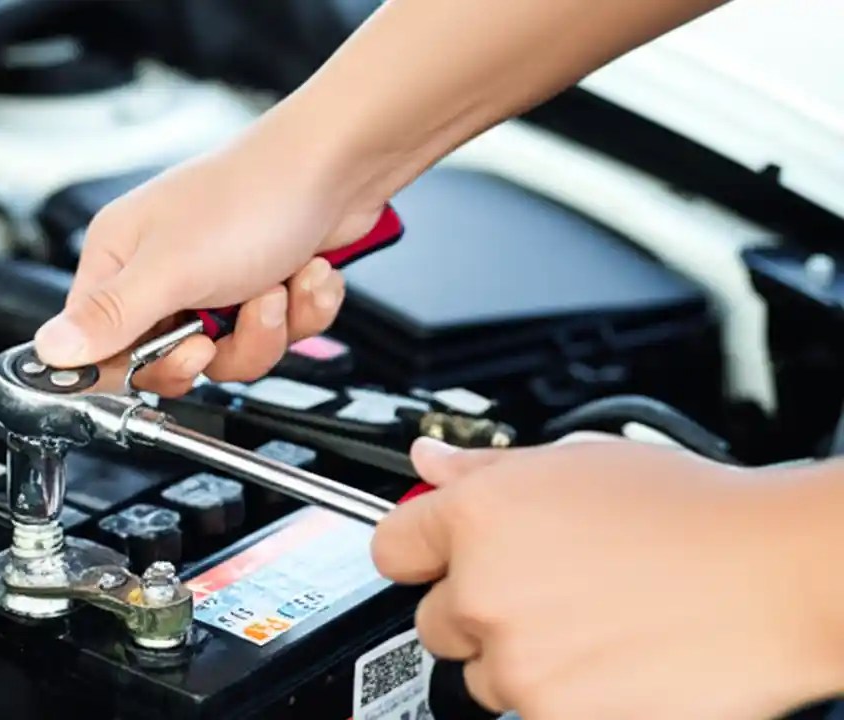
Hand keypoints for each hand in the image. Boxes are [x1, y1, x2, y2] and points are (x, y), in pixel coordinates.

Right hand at [32, 116, 388, 396]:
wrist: (340, 164)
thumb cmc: (254, 193)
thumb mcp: (171, 269)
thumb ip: (109, 318)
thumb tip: (48, 350)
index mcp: (122, 259)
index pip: (101, 344)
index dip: (138, 365)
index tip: (174, 357)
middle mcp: (164, 271)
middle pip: (172, 359)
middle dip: (218, 349)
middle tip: (225, 323)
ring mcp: (216, 280)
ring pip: (231, 354)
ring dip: (267, 327)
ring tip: (278, 285)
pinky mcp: (262, 286)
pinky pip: (275, 335)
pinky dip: (301, 310)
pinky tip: (306, 273)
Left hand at [372, 437, 843, 718]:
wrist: (776, 578)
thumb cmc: (694, 515)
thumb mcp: (580, 462)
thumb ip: (486, 468)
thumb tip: (428, 464)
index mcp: (479, 516)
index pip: (391, 546)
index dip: (418, 550)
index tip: (436, 557)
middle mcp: (484, 589)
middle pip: (434, 618)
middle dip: (480, 610)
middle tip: (551, 593)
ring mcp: (517, 661)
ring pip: (483, 674)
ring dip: (521, 659)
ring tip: (595, 625)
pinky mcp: (553, 716)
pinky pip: (530, 712)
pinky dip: (563, 697)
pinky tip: (613, 661)